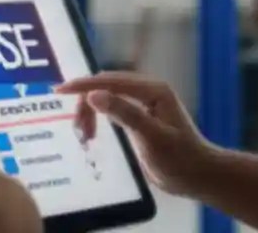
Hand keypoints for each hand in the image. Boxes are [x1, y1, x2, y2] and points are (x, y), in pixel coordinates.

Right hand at [57, 72, 218, 197]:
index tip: (59, 91)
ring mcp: (143, 104)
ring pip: (107, 97)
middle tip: (77, 130)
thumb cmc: (179, 157)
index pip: (111, 80)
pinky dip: (98, 118)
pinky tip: (91, 132)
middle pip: (106, 86)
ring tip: (84, 136)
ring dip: (90, 112)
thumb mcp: (151, 136)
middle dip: (85, 102)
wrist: (197, 176)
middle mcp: (147, 91)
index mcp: (153, 90)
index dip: (84, 84)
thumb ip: (125, 114)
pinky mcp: (139, 118)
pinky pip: (112, 109)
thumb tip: (94, 94)